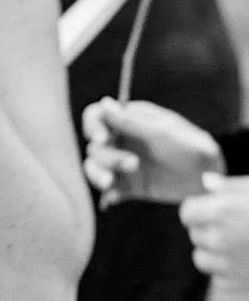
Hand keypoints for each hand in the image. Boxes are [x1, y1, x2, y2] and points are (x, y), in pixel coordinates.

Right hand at [82, 97, 223, 203]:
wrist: (207, 176)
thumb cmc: (188, 145)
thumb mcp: (161, 132)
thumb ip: (130, 121)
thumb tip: (103, 103)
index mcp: (128, 120)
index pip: (96, 117)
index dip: (93, 126)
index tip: (101, 138)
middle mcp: (122, 140)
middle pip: (95, 146)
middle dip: (106, 156)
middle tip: (132, 164)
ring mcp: (123, 163)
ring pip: (95, 167)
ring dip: (98, 174)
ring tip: (112, 182)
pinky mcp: (128, 185)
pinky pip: (108, 189)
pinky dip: (107, 193)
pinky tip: (114, 197)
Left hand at [180, 176, 248, 289]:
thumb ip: (230, 186)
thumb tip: (206, 181)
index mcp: (222, 211)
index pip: (187, 212)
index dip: (199, 209)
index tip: (212, 209)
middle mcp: (220, 239)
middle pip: (195, 234)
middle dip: (208, 228)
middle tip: (232, 225)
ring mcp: (229, 265)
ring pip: (201, 259)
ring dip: (212, 252)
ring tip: (236, 244)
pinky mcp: (239, 284)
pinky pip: (219, 279)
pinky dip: (227, 272)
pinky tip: (244, 261)